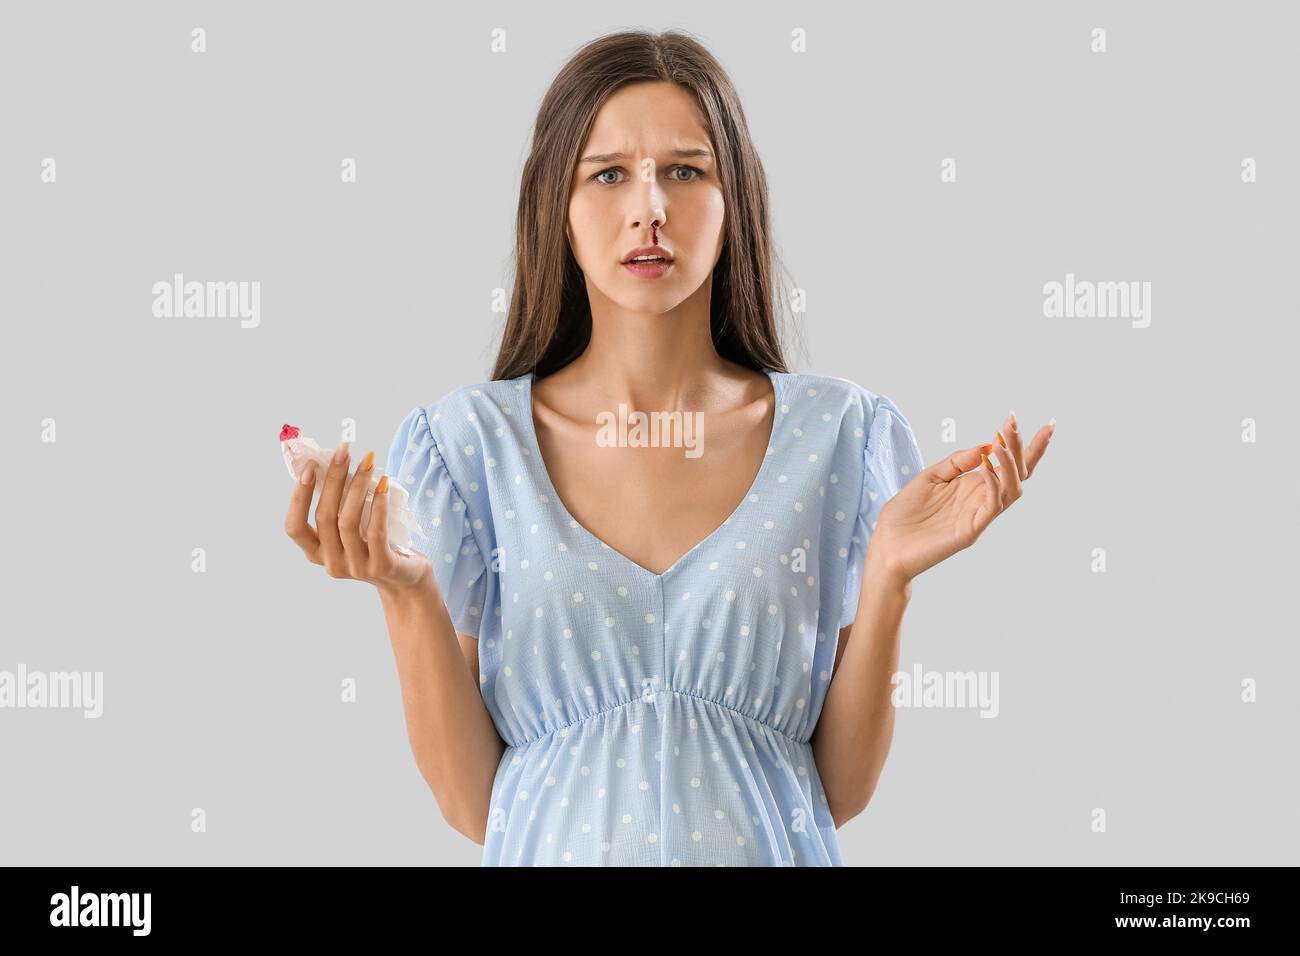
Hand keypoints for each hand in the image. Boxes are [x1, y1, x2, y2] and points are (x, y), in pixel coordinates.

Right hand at [284, 440, 433, 593]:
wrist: (406, 578)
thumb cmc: (375, 544)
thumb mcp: (351, 529)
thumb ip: (338, 507)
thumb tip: (332, 463)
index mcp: (317, 553)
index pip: (294, 528)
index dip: (298, 498)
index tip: (309, 467)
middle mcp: (331, 564)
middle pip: (324, 516)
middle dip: (332, 479)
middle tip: (343, 451)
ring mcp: (355, 568)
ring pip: (348, 521)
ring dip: (357, 486)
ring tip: (368, 461)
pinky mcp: (381, 566)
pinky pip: (376, 531)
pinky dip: (378, 504)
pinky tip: (383, 484)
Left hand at [866, 410, 1054, 585]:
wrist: (887, 547)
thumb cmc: (905, 514)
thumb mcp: (929, 478)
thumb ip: (955, 463)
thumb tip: (984, 446)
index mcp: (972, 486)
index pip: (1006, 464)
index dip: (1021, 444)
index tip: (1022, 418)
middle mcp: (980, 499)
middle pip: (1017, 474)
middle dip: (1024, 448)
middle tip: (1015, 422)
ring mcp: (978, 515)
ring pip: (1012, 490)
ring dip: (1010, 464)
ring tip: (1002, 442)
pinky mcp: (971, 530)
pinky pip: (992, 506)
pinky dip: (994, 484)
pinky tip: (986, 466)